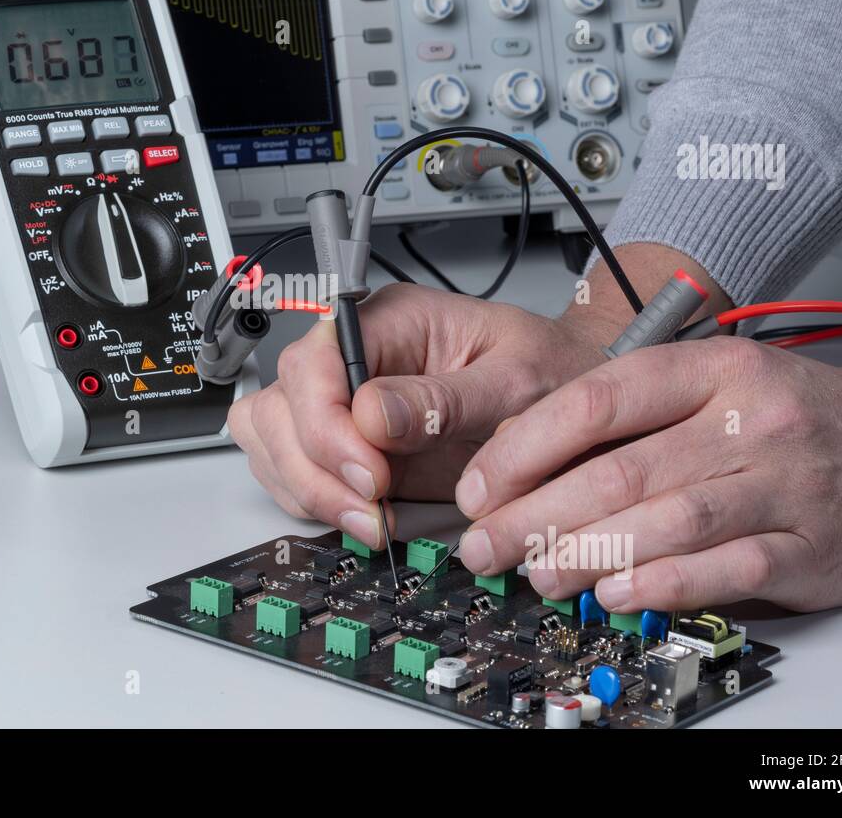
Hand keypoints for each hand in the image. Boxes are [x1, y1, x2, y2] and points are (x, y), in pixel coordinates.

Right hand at [228, 282, 612, 549]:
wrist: (570, 404)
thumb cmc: (548, 372)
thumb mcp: (516, 378)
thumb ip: (445, 400)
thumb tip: (372, 416)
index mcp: (388, 320)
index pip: (313, 360)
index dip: (326, 423)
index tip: (371, 472)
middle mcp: (353, 357)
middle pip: (280, 406)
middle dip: (316, 469)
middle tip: (372, 509)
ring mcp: (342, 403)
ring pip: (271, 440)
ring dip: (310, 491)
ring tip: (371, 522)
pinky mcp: (345, 446)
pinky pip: (291, 471)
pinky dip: (314, 503)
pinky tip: (362, 517)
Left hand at [455, 336, 841, 611]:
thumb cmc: (791, 416)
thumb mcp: (711, 385)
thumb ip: (627, 415)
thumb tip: (523, 456)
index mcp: (711, 369)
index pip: (597, 401)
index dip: (525, 447)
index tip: (479, 485)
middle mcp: (747, 420)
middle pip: (621, 469)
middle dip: (535, 513)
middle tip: (485, 544)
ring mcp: (782, 483)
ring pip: (668, 519)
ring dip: (588, 552)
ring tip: (536, 572)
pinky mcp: (809, 546)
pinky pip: (727, 567)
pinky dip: (664, 583)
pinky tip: (616, 593)